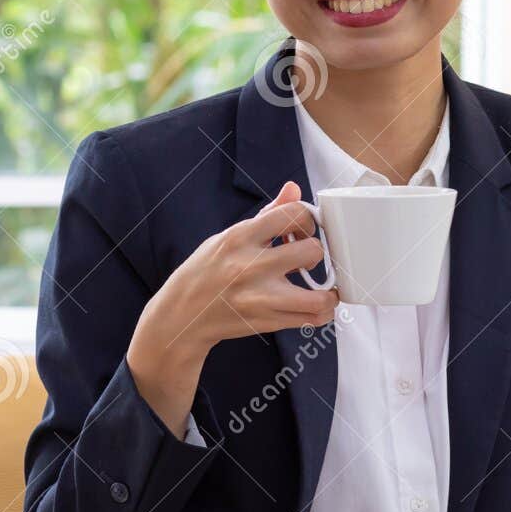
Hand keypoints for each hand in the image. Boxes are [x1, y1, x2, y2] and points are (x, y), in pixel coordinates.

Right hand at [127, 181, 338, 436]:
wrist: (183, 314)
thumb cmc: (205, 271)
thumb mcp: (228, 237)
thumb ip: (267, 215)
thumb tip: (293, 188)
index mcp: (240, 238)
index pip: (292, 214)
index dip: (306, 219)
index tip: (302, 229)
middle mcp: (251, 267)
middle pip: (311, 251)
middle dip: (316, 252)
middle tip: (307, 258)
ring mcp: (260, 298)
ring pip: (317, 297)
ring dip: (327, 292)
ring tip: (322, 288)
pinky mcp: (266, 322)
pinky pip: (309, 320)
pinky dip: (320, 313)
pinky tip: (314, 306)